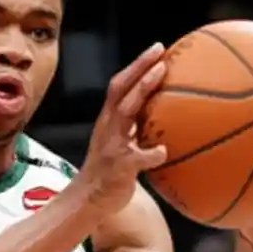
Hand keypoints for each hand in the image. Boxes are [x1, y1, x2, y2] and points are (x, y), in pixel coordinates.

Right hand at [76, 42, 168, 216]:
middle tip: (160, 53)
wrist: (85, 202)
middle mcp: (108, 128)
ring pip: (126, 112)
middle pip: (121, 90)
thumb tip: (167, 120)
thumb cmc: (108, 174)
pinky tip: (164, 151)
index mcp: (108, 122)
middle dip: (140, 68)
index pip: (121, 86)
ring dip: (143, 91)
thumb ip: (137, 132)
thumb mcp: (121, 147)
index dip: (138, 66)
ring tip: (162, 76)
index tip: (158, 49)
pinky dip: (151, 153)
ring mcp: (112, 146)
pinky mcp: (118, 168)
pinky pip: (137, 158)